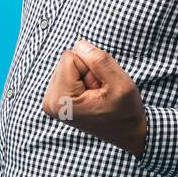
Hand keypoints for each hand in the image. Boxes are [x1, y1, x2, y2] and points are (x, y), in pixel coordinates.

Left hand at [42, 39, 148, 156]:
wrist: (127, 131)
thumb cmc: (125, 111)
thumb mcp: (120, 83)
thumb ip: (99, 60)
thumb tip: (80, 44)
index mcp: (60, 100)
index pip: (70, 56)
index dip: (91, 66)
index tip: (100, 88)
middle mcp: (50, 101)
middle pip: (66, 59)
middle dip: (87, 70)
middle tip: (100, 92)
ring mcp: (51, 100)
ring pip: (69, 64)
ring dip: (86, 75)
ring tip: (97, 95)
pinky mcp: (56, 98)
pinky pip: (69, 71)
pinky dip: (83, 79)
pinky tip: (92, 96)